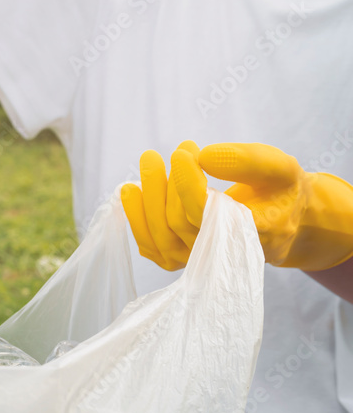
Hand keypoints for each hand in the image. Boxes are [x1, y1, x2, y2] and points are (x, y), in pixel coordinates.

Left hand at [122, 142, 352, 271]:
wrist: (281, 222)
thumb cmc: (278, 191)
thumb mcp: (278, 168)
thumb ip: (246, 161)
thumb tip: (203, 156)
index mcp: (254, 231)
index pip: (205, 212)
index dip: (187, 182)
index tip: (181, 152)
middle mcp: (224, 253)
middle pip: (179, 222)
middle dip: (163, 184)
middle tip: (157, 153)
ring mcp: (200, 260)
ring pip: (161, 237)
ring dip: (147, 199)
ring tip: (147, 162)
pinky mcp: (183, 261)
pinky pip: (152, 248)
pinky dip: (136, 219)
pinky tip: (132, 192)